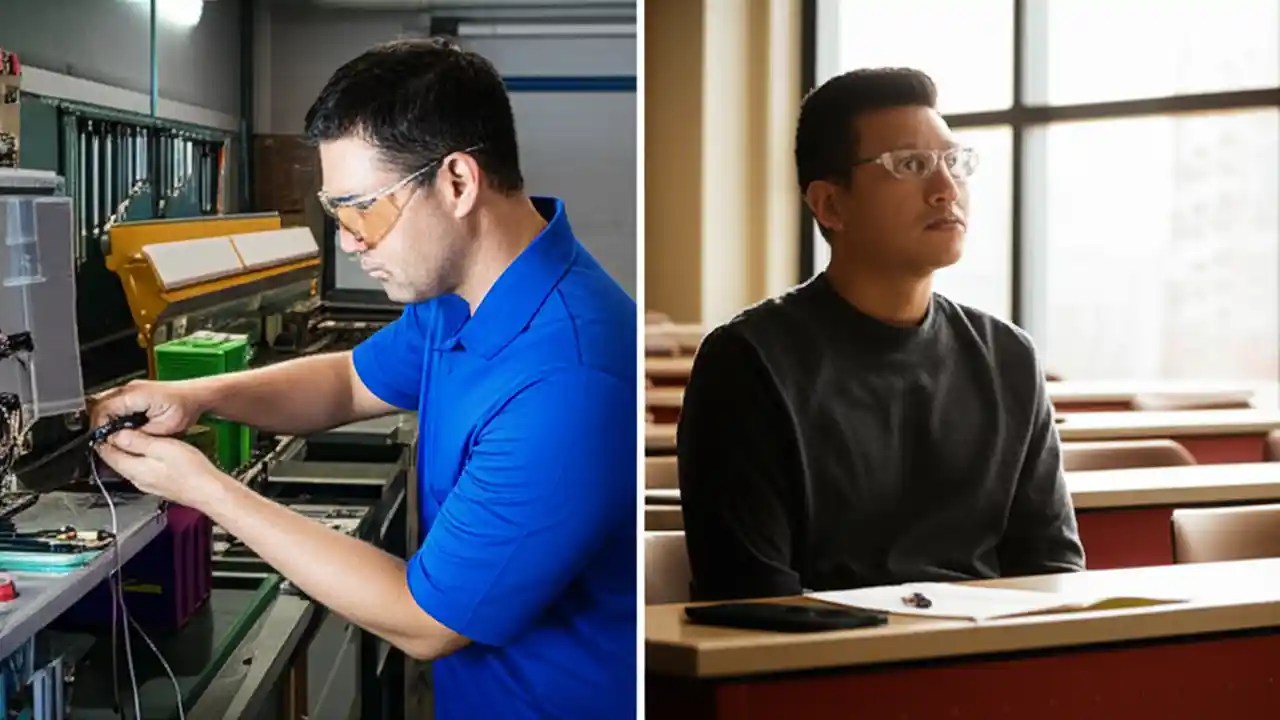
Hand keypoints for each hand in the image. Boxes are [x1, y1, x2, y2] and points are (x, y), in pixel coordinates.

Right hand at [89, 380, 204, 436]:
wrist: (198, 395)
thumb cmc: (186, 407)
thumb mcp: (164, 427)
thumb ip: (140, 435)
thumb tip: (120, 441)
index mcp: (135, 395)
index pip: (103, 409)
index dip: (99, 427)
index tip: (102, 440)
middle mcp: (130, 388)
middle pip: (99, 405)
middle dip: (98, 424)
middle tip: (103, 440)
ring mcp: (132, 389)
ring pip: (105, 403)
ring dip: (105, 419)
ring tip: (111, 436)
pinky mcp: (135, 392)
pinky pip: (115, 403)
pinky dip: (113, 415)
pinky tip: (121, 427)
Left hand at [94, 430, 227, 509]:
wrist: (208, 490)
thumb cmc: (190, 470)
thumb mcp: (162, 448)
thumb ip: (138, 441)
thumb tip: (116, 434)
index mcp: (133, 469)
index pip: (106, 452)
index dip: (102, 436)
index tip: (103, 424)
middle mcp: (135, 479)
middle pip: (114, 459)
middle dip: (113, 442)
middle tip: (116, 426)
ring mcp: (146, 483)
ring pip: (127, 464)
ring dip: (126, 449)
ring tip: (131, 434)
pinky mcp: (157, 484)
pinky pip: (140, 468)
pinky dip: (138, 457)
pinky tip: (149, 450)